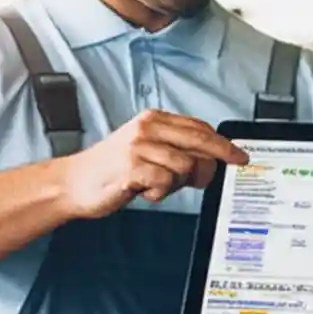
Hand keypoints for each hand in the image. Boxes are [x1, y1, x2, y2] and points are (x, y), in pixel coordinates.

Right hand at [62, 110, 247, 218]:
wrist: (73, 184)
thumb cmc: (112, 170)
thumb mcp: (146, 152)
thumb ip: (175, 151)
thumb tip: (211, 161)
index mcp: (153, 120)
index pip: (198, 127)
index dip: (222, 142)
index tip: (239, 154)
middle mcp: (147, 128)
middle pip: (199, 140)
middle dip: (221, 157)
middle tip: (232, 167)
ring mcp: (139, 147)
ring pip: (185, 165)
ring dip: (177, 183)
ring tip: (156, 186)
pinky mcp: (131, 167)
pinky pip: (165, 182)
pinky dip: (159, 193)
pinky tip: (143, 192)